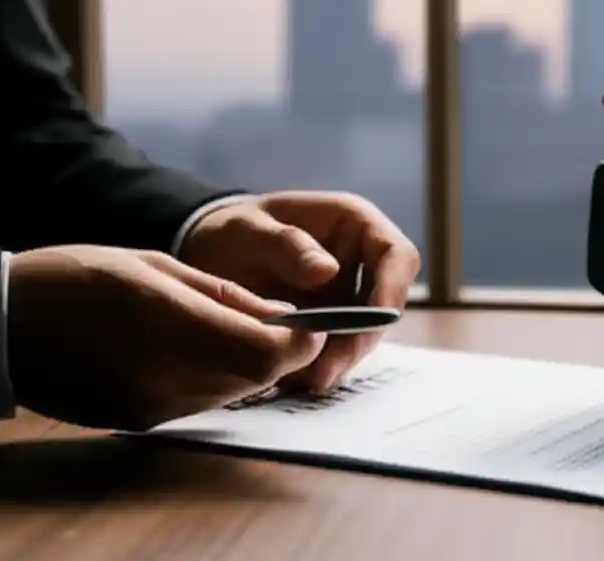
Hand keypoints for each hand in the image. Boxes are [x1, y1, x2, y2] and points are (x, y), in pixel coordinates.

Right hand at [7, 245, 320, 429]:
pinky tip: (191, 351)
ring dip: (247, 366)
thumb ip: (229, 296)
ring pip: (232, 394)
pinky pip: (198, 403)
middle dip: (279, 353)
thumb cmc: (78, 276)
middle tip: (279, 323)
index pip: (269, 354)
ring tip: (231, 330)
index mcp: (171, 325)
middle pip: (256, 378)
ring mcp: (149, 406)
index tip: (313, 324)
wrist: (0, 322)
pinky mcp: (136, 422)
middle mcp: (164, 376)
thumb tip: (287, 316)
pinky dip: (213, 379)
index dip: (303, 342)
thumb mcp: (158, 266)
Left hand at [179, 191, 420, 389]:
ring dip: (340, 359)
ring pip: (363, 334)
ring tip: (302, 379)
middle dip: (359, 340)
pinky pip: (338, 349)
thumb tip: (329, 271)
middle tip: (324, 368)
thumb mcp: (246, 229)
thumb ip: (285, 244)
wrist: (207, 255)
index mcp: (354, 224)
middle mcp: (360, 262)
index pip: (397, 255)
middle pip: (384, 305)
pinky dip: (321, 365)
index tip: (373, 320)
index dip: (393, 288)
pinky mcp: (331, 324)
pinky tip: (295, 378)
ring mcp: (347, 295)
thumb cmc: (231, 231)